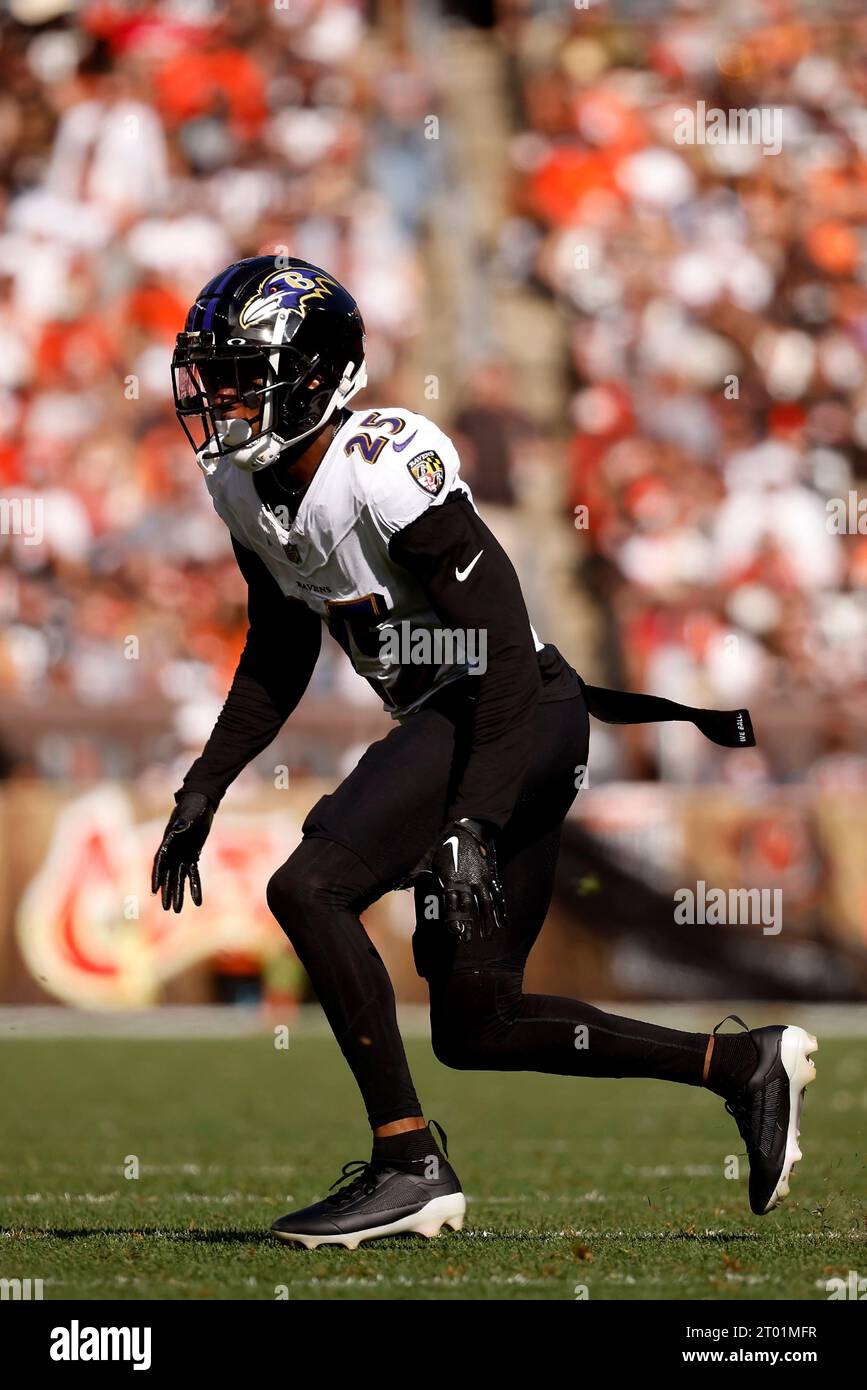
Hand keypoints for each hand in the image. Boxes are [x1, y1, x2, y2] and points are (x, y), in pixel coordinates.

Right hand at [151, 791, 213, 911]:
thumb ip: (184, 822)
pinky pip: (193, 874)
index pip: (160, 862)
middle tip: (168, 909)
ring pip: (178, 878)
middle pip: (168, 875)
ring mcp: (181, 855)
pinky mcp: (192, 856)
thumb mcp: (190, 813)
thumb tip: (179, 829)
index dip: (157, 876)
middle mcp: (172, 851)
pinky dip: (195, 886)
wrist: (201, 802)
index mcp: (168, 842)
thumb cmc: (194, 805)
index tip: (154, 891)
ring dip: (178, 893)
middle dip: (168, 892)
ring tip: (177, 911)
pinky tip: (197, 900)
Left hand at [430, 818, 506, 941]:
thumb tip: (400, 884)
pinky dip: (502, 909)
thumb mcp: (430, 860)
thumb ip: (418, 874)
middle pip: (468, 906)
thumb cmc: (445, 848)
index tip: (455, 932)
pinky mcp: (490, 876)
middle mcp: (467, 880)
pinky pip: (497, 895)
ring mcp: (480, 879)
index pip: (452, 902)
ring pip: (485, 903)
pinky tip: (504, 923)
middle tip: (468, 940)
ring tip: (487, 937)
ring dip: (487, 921)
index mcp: (451, 878)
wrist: (467, 832)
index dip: (454, 917)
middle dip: (469, 924)